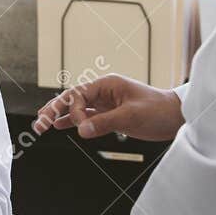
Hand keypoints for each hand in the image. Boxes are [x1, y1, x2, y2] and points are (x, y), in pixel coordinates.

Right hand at [31, 74, 183, 142]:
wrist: (177, 117)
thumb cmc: (158, 111)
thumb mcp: (131, 116)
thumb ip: (104, 123)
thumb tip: (81, 131)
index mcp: (108, 84)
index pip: (79, 94)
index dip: (73, 110)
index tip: (80, 126)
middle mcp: (104, 91)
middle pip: (73, 99)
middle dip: (55, 109)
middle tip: (38, 121)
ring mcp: (107, 103)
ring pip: (77, 108)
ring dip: (60, 116)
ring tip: (41, 124)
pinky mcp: (111, 114)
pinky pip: (87, 117)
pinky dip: (73, 121)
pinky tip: (60, 127)